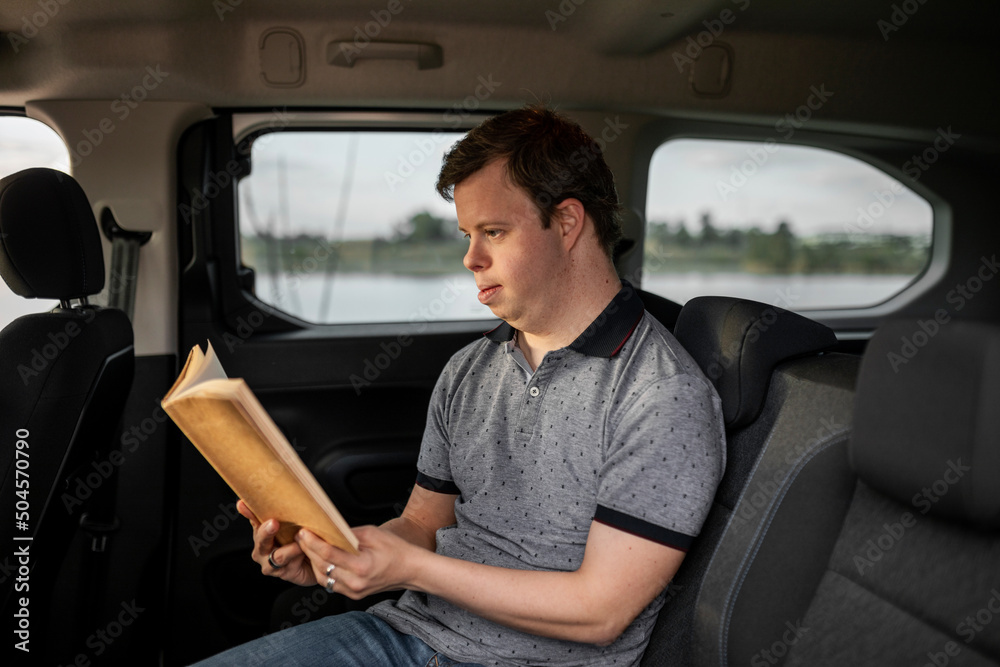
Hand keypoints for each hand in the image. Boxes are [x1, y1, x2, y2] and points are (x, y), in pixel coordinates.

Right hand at [236, 499, 316, 586]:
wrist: (318, 562)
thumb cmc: (304, 540)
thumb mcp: (297, 524)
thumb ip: (289, 514)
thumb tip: (292, 495)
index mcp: (262, 532)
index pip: (254, 519)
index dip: (248, 511)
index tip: (242, 503)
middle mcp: (262, 548)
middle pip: (261, 539)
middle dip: (266, 531)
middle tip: (273, 523)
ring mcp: (269, 563)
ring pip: (277, 556)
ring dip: (290, 548)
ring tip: (301, 541)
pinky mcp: (282, 573)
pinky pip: (290, 565)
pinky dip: (298, 557)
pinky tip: (304, 552)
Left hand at [295, 524, 421, 599]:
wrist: (410, 569)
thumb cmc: (396, 549)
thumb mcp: (373, 534)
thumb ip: (348, 533)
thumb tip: (328, 530)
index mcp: (361, 566)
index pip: (328, 554)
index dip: (312, 542)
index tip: (303, 532)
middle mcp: (355, 583)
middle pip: (322, 566)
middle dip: (308, 550)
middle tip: (300, 536)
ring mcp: (353, 591)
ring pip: (323, 578)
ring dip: (312, 562)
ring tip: (307, 547)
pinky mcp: (353, 595)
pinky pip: (330, 584)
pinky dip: (322, 571)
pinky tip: (319, 559)